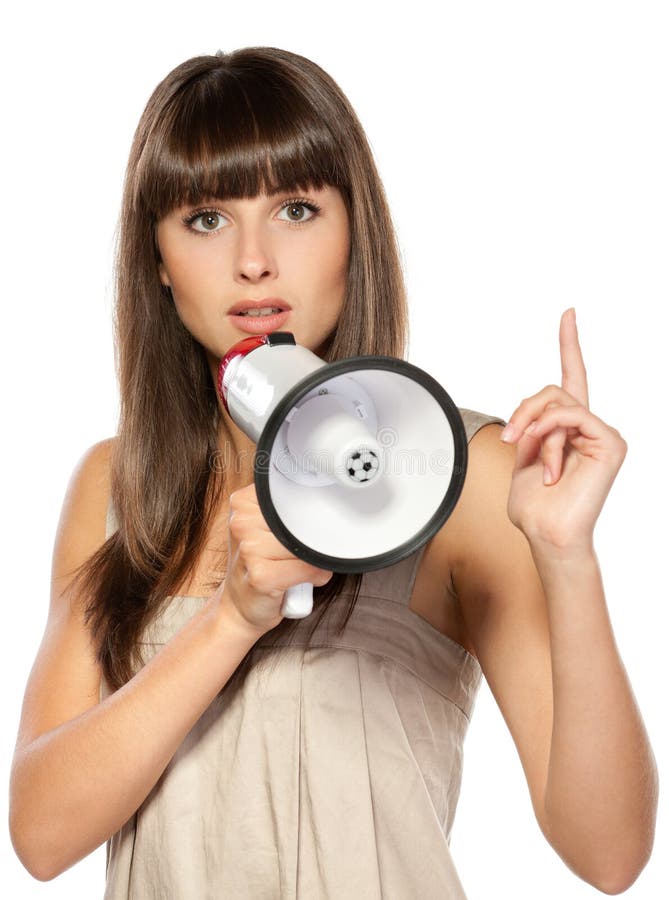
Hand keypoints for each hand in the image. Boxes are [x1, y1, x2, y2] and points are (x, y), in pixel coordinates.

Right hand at [218, 482, 332, 634]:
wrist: (239, 605)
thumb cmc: (259, 564)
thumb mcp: (264, 528)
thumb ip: (284, 509)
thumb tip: (328, 502)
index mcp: (243, 503)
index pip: (290, 491)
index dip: (307, 506)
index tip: (307, 519)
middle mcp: (241, 523)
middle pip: (300, 520)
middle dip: (310, 537)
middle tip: (300, 550)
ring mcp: (249, 550)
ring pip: (305, 545)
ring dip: (312, 559)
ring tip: (297, 566)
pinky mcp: (261, 576)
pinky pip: (308, 568)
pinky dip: (315, 576)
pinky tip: (303, 580)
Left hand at [501, 308, 626, 550]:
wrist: (547, 534)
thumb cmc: (535, 506)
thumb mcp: (524, 456)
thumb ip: (530, 428)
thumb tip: (529, 415)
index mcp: (569, 429)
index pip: (572, 378)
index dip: (569, 345)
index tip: (568, 315)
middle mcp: (589, 428)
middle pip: (553, 389)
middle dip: (524, 410)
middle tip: (512, 439)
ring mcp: (602, 434)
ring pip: (558, 401)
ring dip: (533, 427)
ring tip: (528, 455)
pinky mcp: (610, 442)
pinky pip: (570, 416)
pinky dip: (549, 433)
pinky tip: (549, 461)